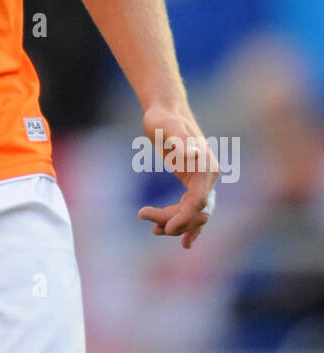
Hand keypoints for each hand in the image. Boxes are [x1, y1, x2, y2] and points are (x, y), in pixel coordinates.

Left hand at [137, 104, 219, 249]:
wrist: (164, 110)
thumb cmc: (163, 118)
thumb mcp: (166, 127)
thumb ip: (180, 140)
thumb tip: (193, 154)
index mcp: (206, 166)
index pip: (199, 201)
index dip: (184, 217)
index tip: (165, 227)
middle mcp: (209, 175)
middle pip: (196, 210)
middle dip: (174, 220)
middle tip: (143, 215)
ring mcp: (203, 180)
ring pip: (194, 212)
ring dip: (177, 223)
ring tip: (152, 228)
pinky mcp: (193, 182)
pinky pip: (193, 208)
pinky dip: (188, 224)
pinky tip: (184, 242)